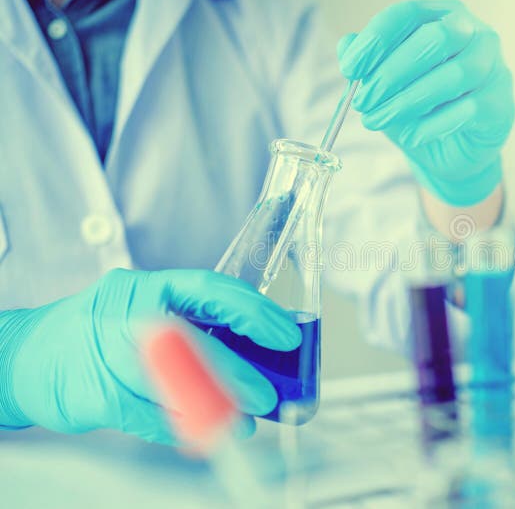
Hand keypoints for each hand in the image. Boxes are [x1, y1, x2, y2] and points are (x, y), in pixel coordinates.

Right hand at [0, 269, 300, 443]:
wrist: (27, 354)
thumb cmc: (98, 328)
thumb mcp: (146, 308)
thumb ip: (194, 323)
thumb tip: (256, 350)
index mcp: (147, 286)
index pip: (212, 291)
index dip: (254, 313)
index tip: (285, 335)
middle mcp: (126, 315)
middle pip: (193, 343)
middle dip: (239, 372)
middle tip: (270, 393)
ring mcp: (107, 356)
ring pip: (175, 387)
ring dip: (218, 408)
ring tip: (246, 419)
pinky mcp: (97, 396)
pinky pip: (153, 417)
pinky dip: (186, 426)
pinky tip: (208, 430)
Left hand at [338, 0, 514, 206]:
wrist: (452, 153)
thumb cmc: (421, 109)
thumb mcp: (386, 86)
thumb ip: (368, 64)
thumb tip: (347, 46)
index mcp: (442, 16)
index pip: (408, 14)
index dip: (376, 39)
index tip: (349, 68)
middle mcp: (475, 34)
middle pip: (436, 38)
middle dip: (392, 71)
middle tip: (363, 100)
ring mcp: (494, 68)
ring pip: (455, 75)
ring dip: (409, 100)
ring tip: (379, 121)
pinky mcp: (501, 105)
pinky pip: (469, 110)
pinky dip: (434, 125)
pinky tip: (410, 137)